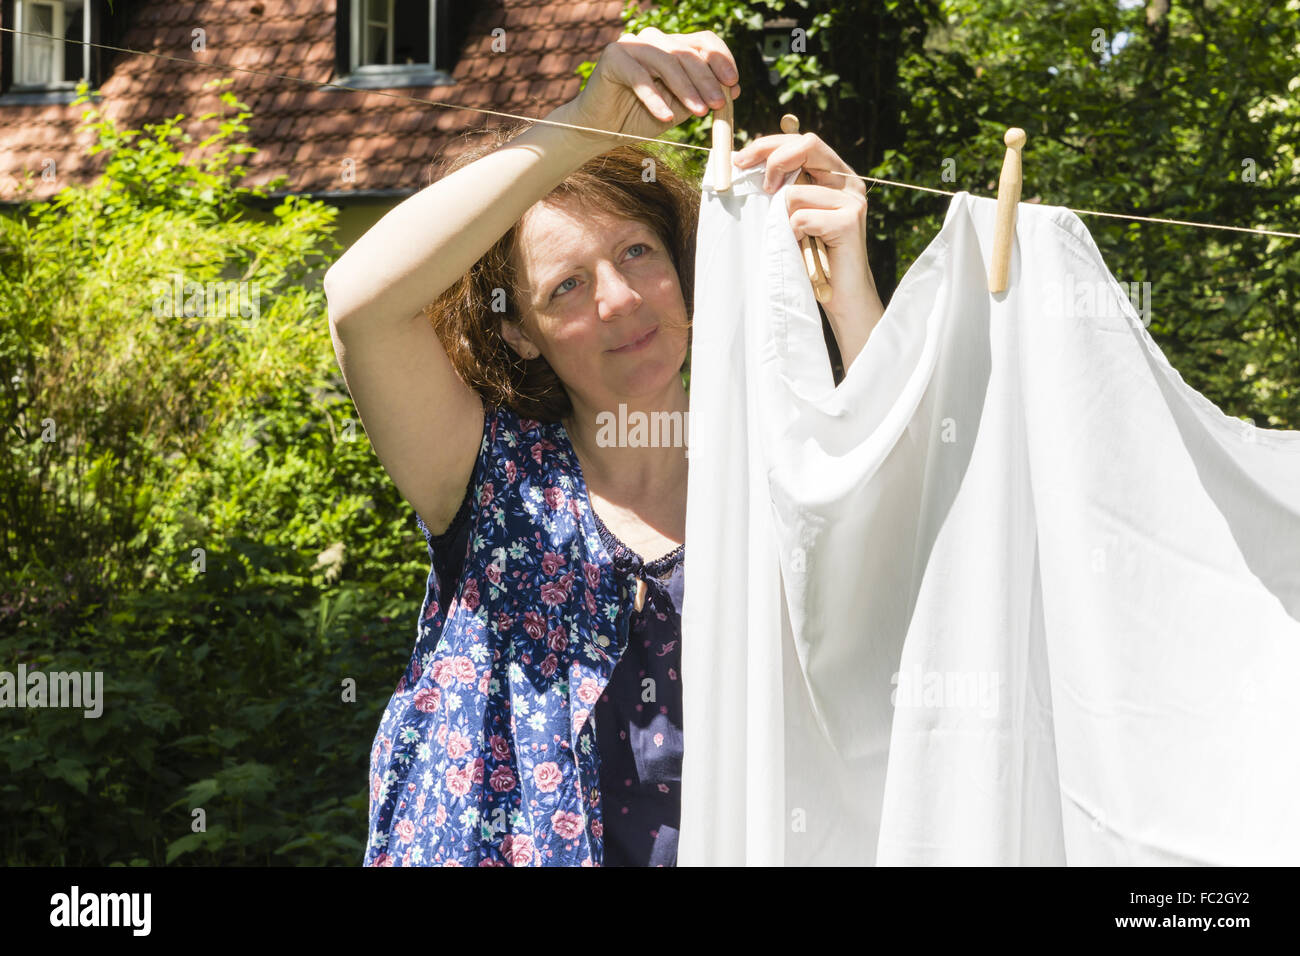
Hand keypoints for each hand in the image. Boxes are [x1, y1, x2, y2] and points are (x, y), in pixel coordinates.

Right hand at [561, 28, 741, 146]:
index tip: (733, 83)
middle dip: (706, 80)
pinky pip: (639, 77)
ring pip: (666, 61)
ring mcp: (632, 45)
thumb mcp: (680, 108)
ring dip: (686, 89)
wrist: (602, 129)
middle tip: (718, 104)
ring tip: (699, 112)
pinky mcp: (613, 57)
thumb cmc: (640, 117)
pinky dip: (655, 98)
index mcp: (672, 47)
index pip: (703, 42)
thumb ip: (702, 97)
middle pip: (687, 52)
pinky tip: (666, 117)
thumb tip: (733, 90)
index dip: (721, 59)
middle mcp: (654, 40)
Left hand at [734, 132, 883, 368]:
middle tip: (752, 180)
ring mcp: (852, 200)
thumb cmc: (811, 258)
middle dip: (771, 159)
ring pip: (796, 192)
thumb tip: (743, 166)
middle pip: (806, 145)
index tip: (739, 159)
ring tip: (797, 241)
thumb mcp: (792, 217)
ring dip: (783, 219)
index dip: (768, 144)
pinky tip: (806, 251)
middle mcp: (848, 182)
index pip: (802, 141)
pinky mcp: (849, 221)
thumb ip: (783, 190)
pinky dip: (793, 236)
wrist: (841, 298)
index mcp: (835, 175)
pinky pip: (801, 218)